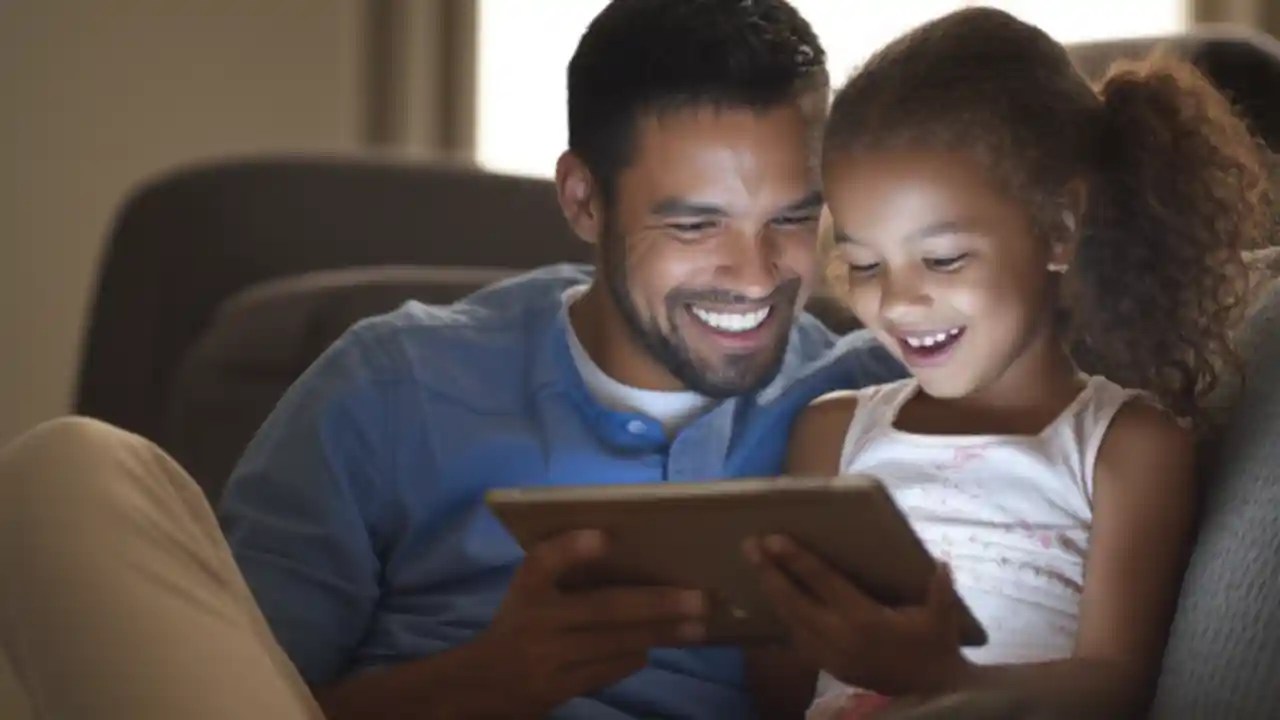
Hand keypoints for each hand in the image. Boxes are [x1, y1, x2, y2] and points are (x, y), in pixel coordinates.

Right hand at [461, 529, 707, 717]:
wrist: (478, 685)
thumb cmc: (517, 626)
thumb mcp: (528, 594)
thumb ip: (564, 573)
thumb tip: (627, 556)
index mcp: (526, 589)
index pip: (542, 563)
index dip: (572, 548)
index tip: (604, 536)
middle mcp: (536, 622)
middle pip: (603, 609)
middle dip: (655, 604)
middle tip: (698, 600)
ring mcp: (548, 660)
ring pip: (614, 644)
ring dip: (659, 635)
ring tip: (696, 628)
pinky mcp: (557, 689)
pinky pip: (607, 671)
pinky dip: (635, 657)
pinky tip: (656, 648)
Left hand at [744, 534, 970, 697]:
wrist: (932, 692)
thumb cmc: (935, 647)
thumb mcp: (942, 619)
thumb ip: (939, 590)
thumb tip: (940, 563)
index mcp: (864, 618)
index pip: (822, 582)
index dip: (797, 560)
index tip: (773, 540)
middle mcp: (840, 636)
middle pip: (793, 601)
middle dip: (769, 573)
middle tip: (749, 546)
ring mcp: (830, 655)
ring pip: (790, 621)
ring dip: (771, 594)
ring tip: (756, 568)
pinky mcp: (829, 667)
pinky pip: (797, 640)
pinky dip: (784, 618)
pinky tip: (775, 601)